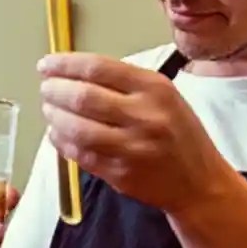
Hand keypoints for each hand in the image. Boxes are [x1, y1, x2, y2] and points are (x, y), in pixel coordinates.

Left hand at [37, 52, 232, 210]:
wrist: (201, 183)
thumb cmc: (180, 135)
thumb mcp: (165, 97)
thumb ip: (126, 84)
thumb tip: (75, 73)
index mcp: (155, 88)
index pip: (98, 68)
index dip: (65, 64)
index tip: (47, 64)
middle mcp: (144, 116)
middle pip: (83, 97)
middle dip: (55, 91)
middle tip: (46, 89)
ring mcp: (132, 147)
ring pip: (77, 128)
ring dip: (54, 117)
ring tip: (49, 110)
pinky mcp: (121, 174)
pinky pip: (80, 154)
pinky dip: (62, 142)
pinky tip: (58, 135)